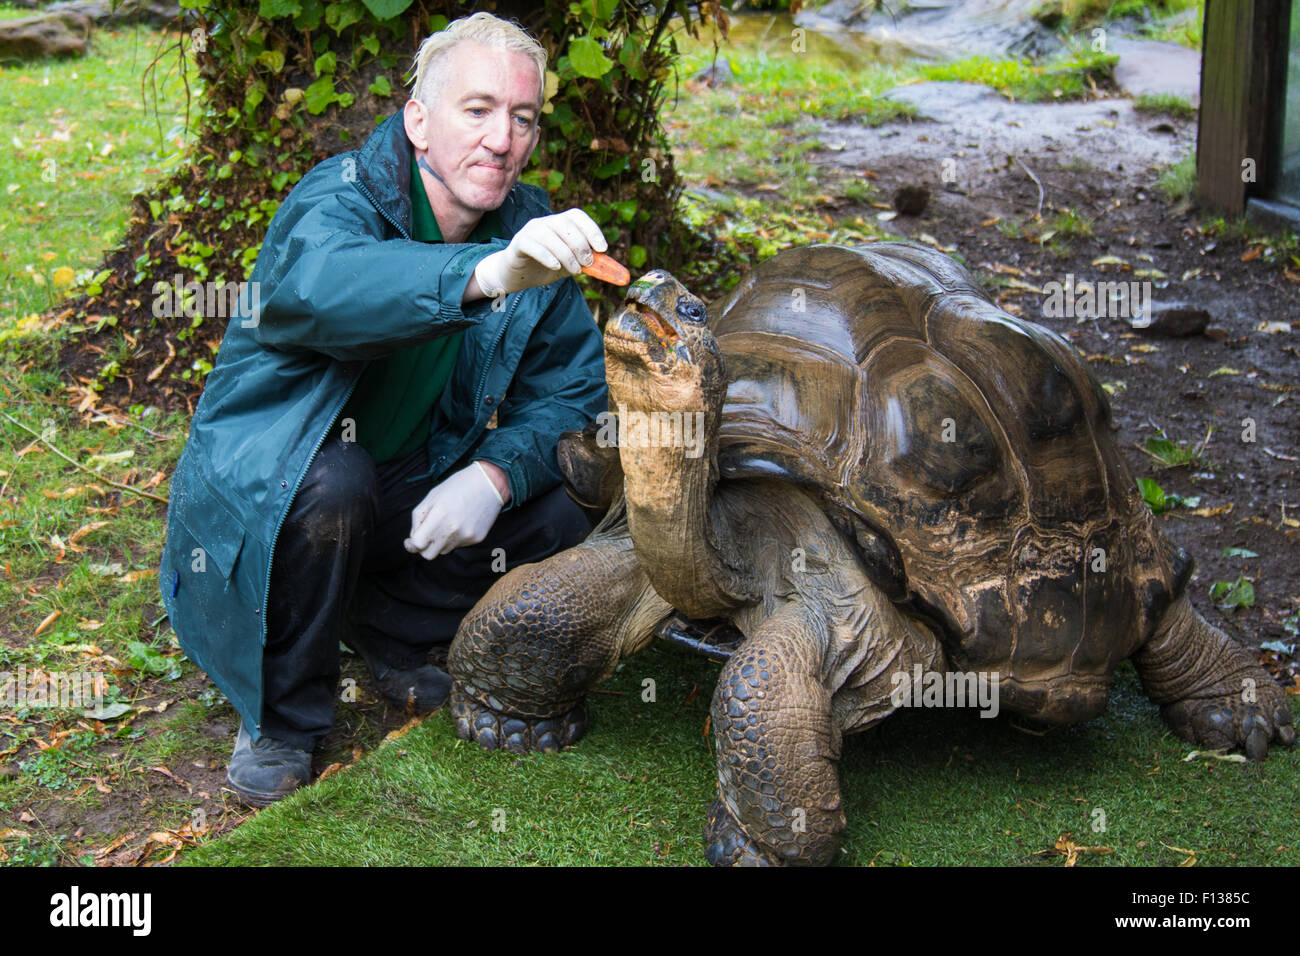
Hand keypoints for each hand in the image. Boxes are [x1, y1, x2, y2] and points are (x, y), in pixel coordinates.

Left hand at [404, 462, 505, 559]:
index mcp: (439, 516)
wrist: (489, 483)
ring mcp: (466, 536)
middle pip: (429, 555)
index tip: (409, 541)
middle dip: (424, 547)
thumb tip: (414, 537)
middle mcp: (452, 530)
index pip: (418, 544)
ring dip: (440, 541)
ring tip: (448, 522)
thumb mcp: (432, 496)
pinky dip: (455, 538)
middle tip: (426, 535)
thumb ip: (419, 518)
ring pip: (444, 550)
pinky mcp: (476, 539)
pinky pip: (458, 545)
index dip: (410, 545)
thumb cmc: (458, 486)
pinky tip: (461, 522)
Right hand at [473, 208, 606, 297]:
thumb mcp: (569, 266)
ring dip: (567, 254)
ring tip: (575, 271)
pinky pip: (533, 245)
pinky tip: (556, 267)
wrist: (516, 276)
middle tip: (587, 263)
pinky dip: (547, 256)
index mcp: (559, 223)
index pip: (576, 216)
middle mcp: (544, 222)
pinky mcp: (518, 243)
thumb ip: (584, 263)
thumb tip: (606, 267)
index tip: (602, 248)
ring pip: (550, 236)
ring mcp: (530, 231)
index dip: (592, 230)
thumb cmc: (544, 268)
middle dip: (580, 244)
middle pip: (565, 224)